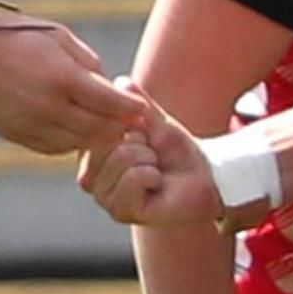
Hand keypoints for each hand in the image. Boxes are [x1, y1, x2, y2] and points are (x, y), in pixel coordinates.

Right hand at [0, 14, 132, 154]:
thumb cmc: (18, 35)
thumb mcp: (61, 38)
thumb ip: (89, 65)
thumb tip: (110, 88)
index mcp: (64, 78)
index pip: (112, 105)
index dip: (132, 110)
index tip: (142, 110)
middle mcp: (48, 106)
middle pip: (99, 130)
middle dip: (118, 128)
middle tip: (131, 126)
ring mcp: (30, 124)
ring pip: (77, 144)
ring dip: (95, 139)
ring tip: (106, 130)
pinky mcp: (15, 134)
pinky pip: (53, 148)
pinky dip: (69, 143)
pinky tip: (75, 131)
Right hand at [77, 79, 236, 226]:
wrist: (202, 177)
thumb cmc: (175, 151)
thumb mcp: (153, 120)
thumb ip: (134, 102)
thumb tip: (120, 82)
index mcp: (91, 156)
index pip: (96, 128)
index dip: (128, 127)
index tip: (142, 139)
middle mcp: (90, 179)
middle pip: (108, 142)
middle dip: (140, 144)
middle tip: (151, 158)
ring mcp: (104, 198)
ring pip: (122, 158)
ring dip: (149, 160)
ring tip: (155, 171)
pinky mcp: (122, 212)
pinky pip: (134, 176)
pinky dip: (153, 175)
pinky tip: (157, 184)